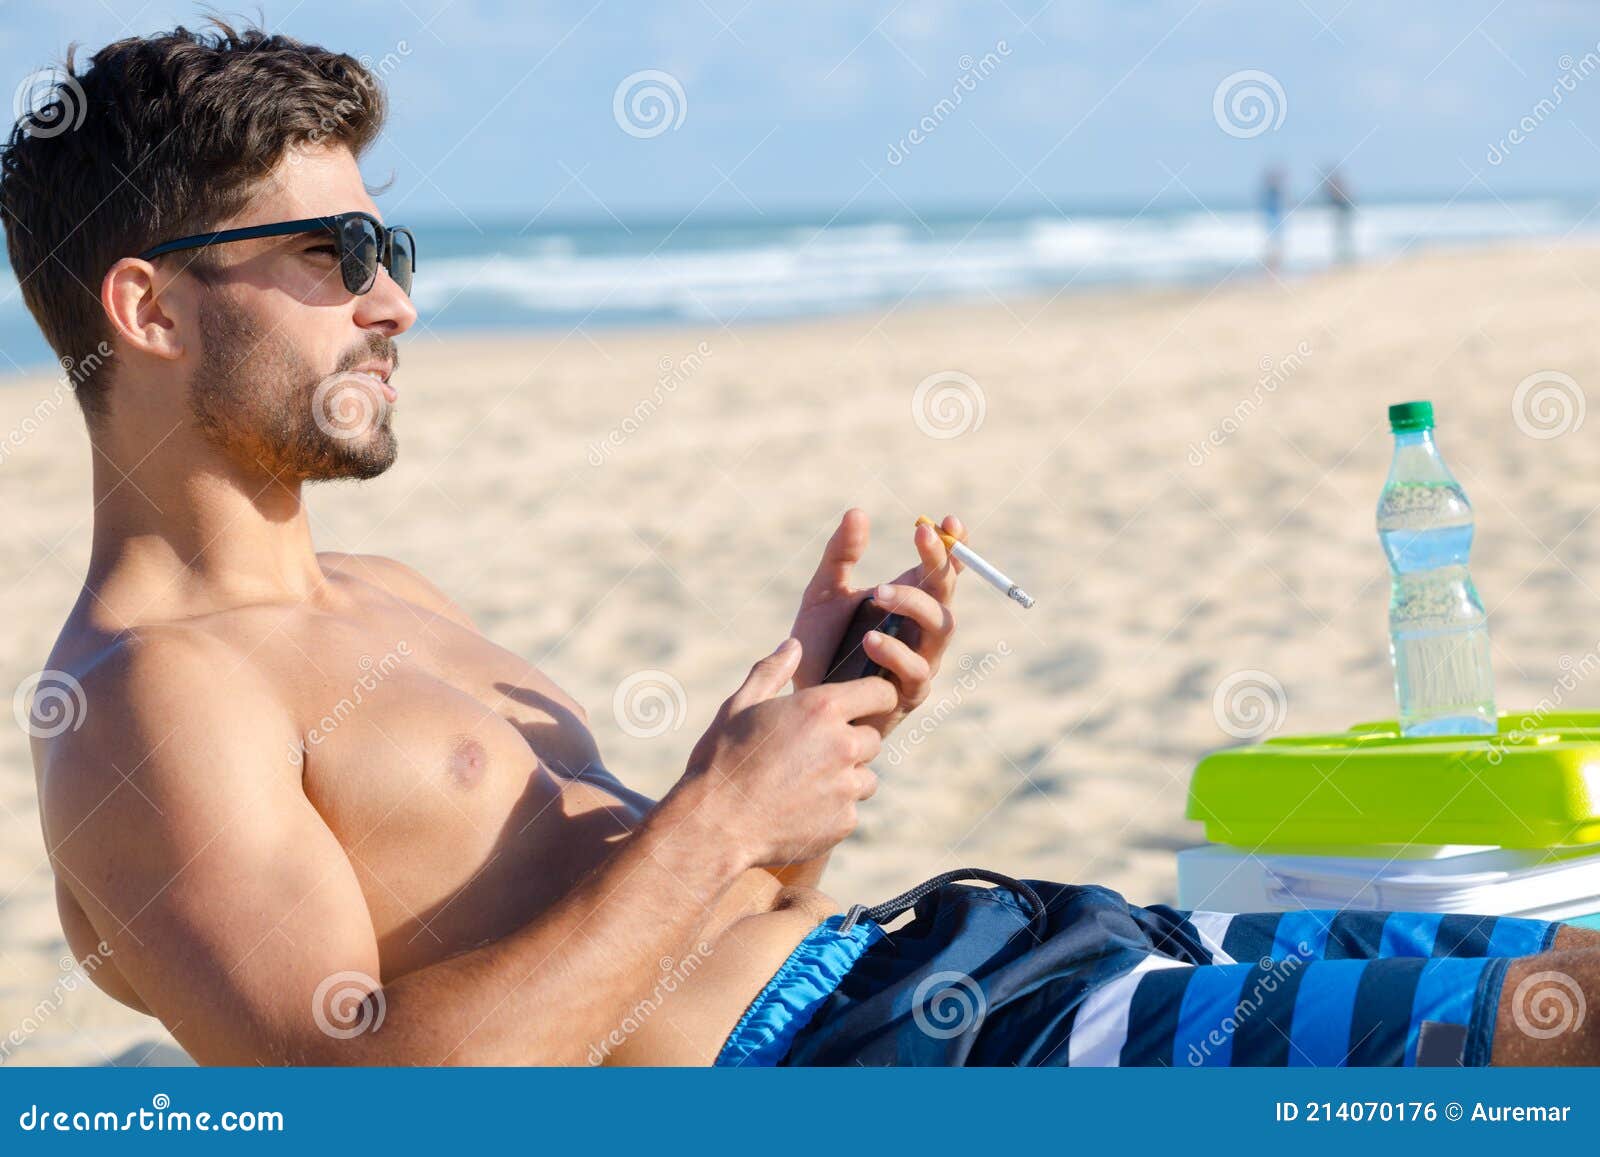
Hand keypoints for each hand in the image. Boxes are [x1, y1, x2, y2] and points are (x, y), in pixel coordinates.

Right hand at [671, 638, 895, 867]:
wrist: (714, 825)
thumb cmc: (722, 760)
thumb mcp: (739, 706)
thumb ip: (772, 671)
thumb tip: (793, 645)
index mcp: (822, 709)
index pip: (880, 692)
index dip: (875, 697)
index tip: (865, 704)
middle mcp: (843, 745)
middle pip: (873, 737)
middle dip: (851, 742)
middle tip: (812, 752)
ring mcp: (846, 787)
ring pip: (866, 777)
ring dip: (846, 778)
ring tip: (804, 783)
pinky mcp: (844, 821)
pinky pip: (850, 810)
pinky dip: (833, 811)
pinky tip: (799, 810)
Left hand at [789, 508, 963, 737]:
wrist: (803, 696)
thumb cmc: (820, 646)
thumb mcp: (823, 593)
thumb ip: (840, 556)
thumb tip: (857, 512)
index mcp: (909, 600)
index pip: (942, 569)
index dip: (953, 546)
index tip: (948, 520)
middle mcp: (922, 629)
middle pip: (947, 591)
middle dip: (938, 562)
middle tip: (919, 534)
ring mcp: (921, 660)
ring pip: (942, 626)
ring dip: (915, 603)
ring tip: (879, 592)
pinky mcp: (910, 693)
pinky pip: (916, 670)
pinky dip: (895, 652)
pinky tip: (870, 639)